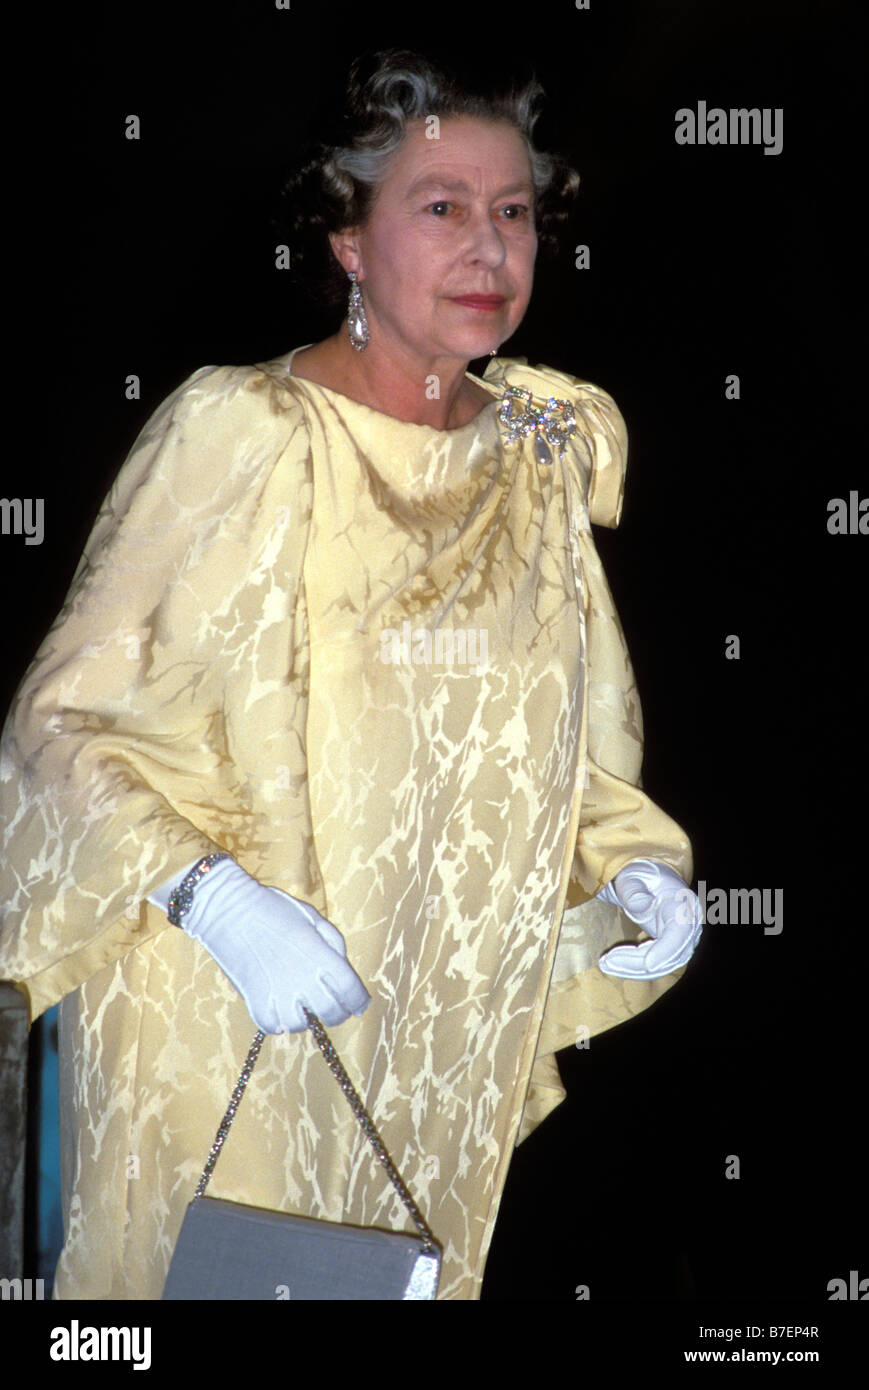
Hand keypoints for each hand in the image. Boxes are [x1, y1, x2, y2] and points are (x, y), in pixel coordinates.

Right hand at [173, 858, 370, 1032]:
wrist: (229, 910)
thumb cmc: (274, 909)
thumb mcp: (313, 917)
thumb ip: (334, 943)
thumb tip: (345, 970)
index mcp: (319, 955)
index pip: (350, 990)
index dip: (359, 1001)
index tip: (359, 1004)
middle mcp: (301, 978)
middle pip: (331, 1011)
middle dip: (339, 1012)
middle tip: (335, 1007)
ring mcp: (277, 992)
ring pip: (303, 1024)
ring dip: (309, 1018)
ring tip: (305, 1006)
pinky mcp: (254, 1001)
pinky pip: (275, 1026)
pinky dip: (282, 1022)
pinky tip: (283, 1009)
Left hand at [595, 858, 702, 979]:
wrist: (647, 879)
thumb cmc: (638, 874)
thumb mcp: (631, 876)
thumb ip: (634, 890)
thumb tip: (643, 905)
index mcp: (681, 902)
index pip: (681, 931)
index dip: (666, 950)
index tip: (647, 964)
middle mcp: (688, 923)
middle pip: (672, 954)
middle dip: (639, 963)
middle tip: (606, 961)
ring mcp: (683, 938)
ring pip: (665, 965)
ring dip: (635, 969)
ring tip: (605, 964)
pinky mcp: (672, 947)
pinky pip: (658, 964)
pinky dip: (636, 968)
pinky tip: (614, 964)